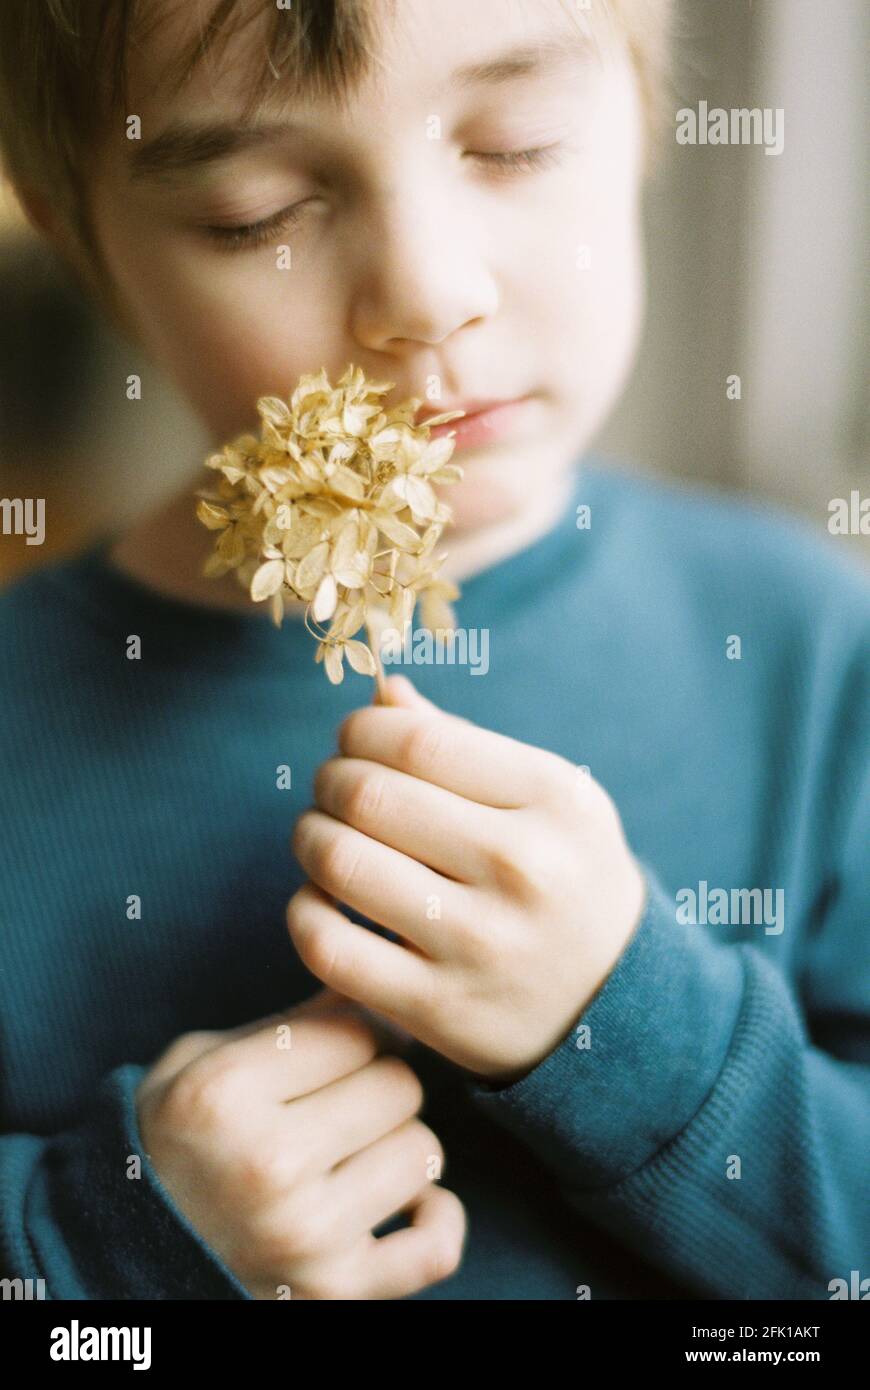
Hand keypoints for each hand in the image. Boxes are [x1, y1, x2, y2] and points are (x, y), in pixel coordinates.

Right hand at [136, 987, 465, 1298]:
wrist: (124, 1251)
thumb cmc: (171, 1141)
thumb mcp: (201, 1060)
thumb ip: (289, 1021)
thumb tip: (370, 987)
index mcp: (225, 1096)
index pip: (356, 1029)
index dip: (354, 1029)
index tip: (339, 1045)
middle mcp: (268, 1165)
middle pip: (399, 1086)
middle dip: (376, 1083)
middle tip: (342, 1100)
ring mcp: (306, 1236)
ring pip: (422, 1152)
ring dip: (396, 1147)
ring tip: (353, 1152)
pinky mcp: (336, 1292)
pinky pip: (435, 1247)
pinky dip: (432, 1222)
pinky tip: (401, 1204)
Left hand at [288, 677, 647, 1085]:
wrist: (620, 1002)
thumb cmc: (568, 875)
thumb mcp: (549, 798)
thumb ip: (463, 741)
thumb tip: (381, 691)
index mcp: (552, 799)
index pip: (417, 740)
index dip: (360, 731)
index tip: (353, 742)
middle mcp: (522, 867)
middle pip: (368, 795)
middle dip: (328, 781)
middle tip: (331, 790)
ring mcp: (479, 943)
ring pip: (340, 863)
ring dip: (309, 838)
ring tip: (321, 837)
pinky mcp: (440, 1008)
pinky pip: (329, 946)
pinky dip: (305, 911)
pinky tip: (321, 899)